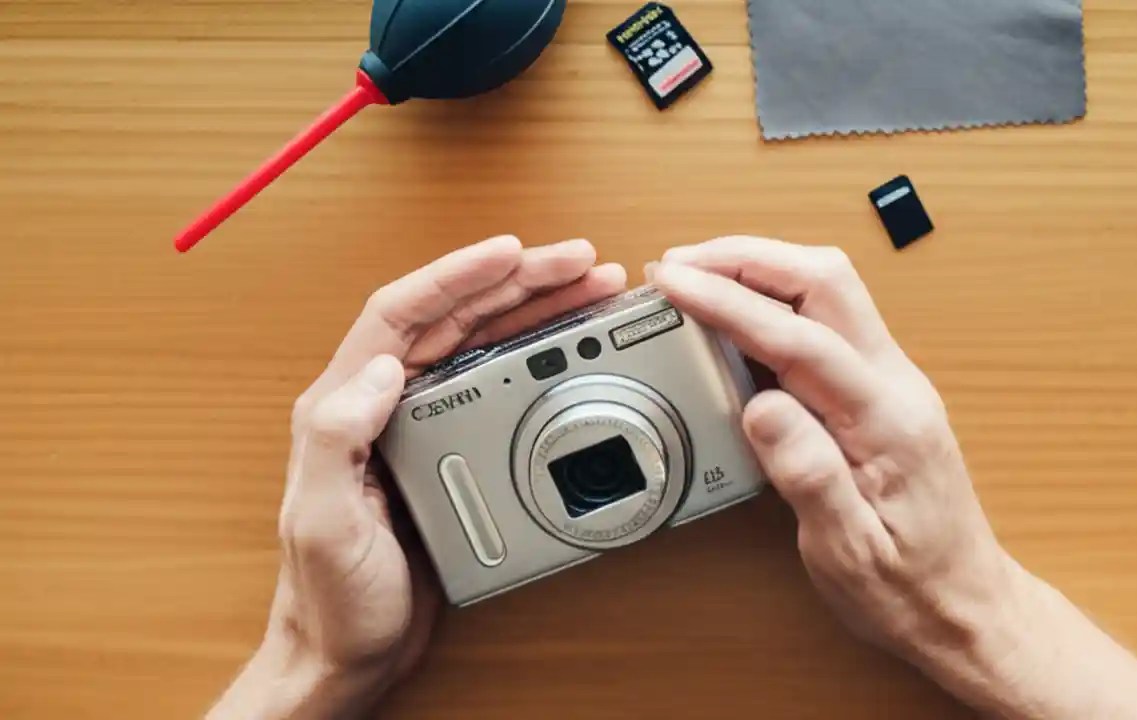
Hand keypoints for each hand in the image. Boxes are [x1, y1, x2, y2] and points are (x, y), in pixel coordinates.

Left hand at [209, 236, 625, 718]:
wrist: (349, 652)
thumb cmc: (329, 597)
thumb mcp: (321, 520)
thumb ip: (338, 437)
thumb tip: (383, 368)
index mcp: (343, 405)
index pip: (401, 313)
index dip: (457, 274)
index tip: (511, 252)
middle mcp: (381, 403)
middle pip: (454, 316)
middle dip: (518, 280)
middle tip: (579, 262)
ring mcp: (420, 423)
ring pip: (481, 342)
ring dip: (533, 309)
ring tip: (587, 289)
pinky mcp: (451, 450)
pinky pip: (496, 382)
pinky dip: (533, 354)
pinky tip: (565, 345)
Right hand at [654, 236, 1010, 668]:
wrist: (965, 606)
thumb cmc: (909, 587)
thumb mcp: (850, 551)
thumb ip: (807, 475)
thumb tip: (761, 408)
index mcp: (887, 418)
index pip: (798, 334)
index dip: (727, 300)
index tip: (673, 282)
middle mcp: (897, 384)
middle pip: (823, 280)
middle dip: (745, 257)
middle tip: (679, 264)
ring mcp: (892, 382)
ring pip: (827, 291)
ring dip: (760, 273)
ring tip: (697, 281)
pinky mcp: (880, 391)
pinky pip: (826, 323)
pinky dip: (774, 305)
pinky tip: (737, 322)